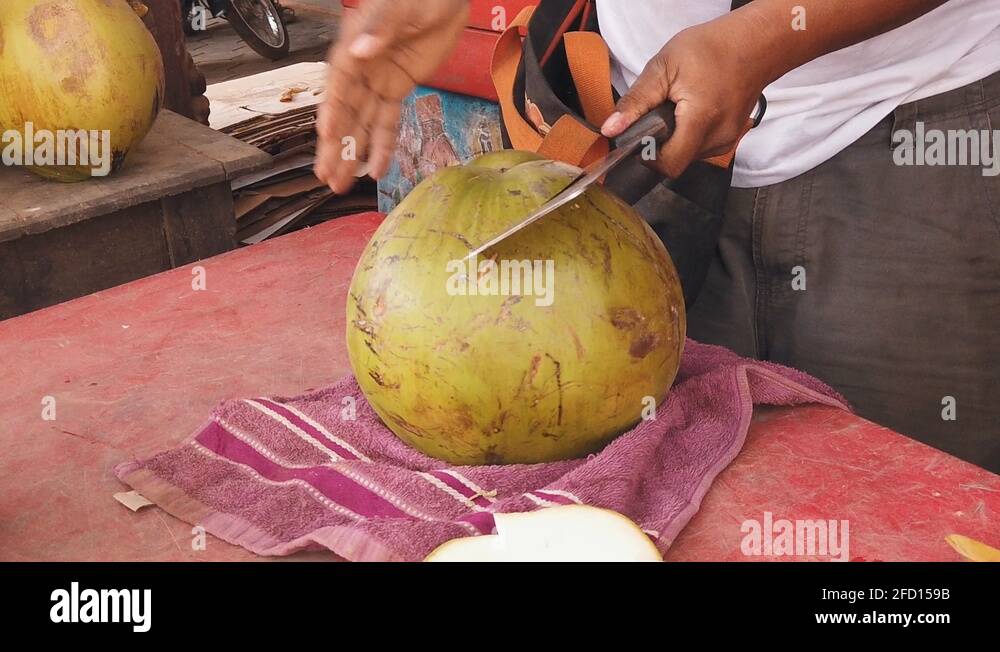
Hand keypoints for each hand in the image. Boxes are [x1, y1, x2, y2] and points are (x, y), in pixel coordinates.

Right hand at [315, 0, 468, 193]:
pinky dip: (383, 146)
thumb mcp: (401, 6)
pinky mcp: (397, 89)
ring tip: (340, 184)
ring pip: (362, 123)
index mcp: (355, 45)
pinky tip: (378, 170)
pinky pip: (388, 122)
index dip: (333, 109)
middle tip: (326, 175)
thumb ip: (380, 27)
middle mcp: (360, 67)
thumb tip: (360, 50)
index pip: (340, 83)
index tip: (327, 134)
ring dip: (352, 153)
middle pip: (345, 112)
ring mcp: (378, 81)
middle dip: (336, 145)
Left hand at [600, 16, 770, 178]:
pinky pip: (700, 148)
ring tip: (678, 109)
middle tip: (658, 115)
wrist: (754, 43)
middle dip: (660, 145)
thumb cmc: (711, 49)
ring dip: (675, 140)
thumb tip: (611, 129)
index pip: (668, 164)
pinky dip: (689, 136)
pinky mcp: (730, 139)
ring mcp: (727, 140)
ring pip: (688, 156)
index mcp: (700, 120)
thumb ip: (636, 101)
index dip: (648, 157)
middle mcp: (718, 137)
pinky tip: (691, 112)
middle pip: (677, 162)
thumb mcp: (664, 66)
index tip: (639, 138)